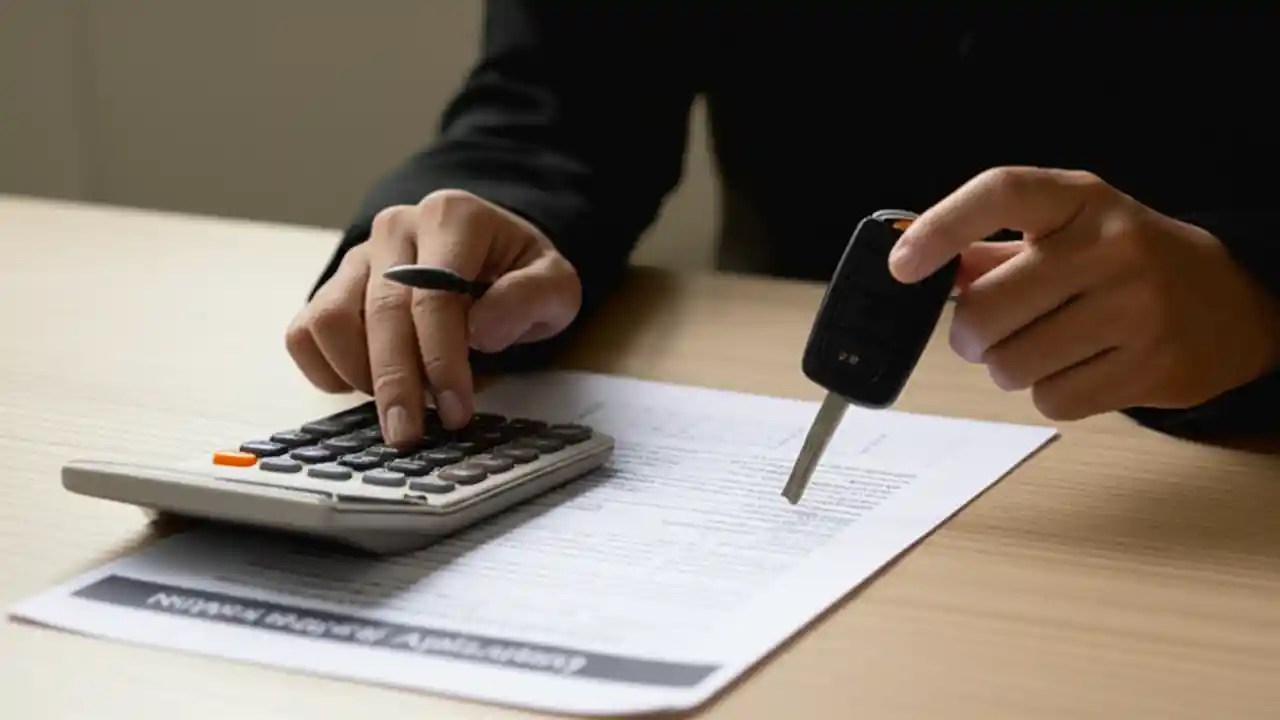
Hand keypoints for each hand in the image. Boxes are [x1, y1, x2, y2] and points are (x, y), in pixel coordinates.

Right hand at [285, 190, 581, 442]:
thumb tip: (480, 330)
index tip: (456, 411)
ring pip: (329, 319)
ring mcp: (358, 256)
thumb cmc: (518, 273)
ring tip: (398, 407)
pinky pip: (306, 331)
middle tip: (409, 434)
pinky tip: (364, 390)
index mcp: (452, 217)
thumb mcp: (553, 282)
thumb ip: (529, 298)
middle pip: (381, 312)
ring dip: (359, 375)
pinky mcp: (334, 286)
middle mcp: (396, 228)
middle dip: (396, 383)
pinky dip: (325, 370)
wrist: (491, 254)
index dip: (442, 359)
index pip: (435, 295)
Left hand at [888, 166, 1279, 420]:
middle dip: (969, 335)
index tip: (901, 265)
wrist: (1229, 303)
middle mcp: (1114, 245)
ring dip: (1008, 367)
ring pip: (1011, 365)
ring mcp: (1140, 307)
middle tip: (984, 333)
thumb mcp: (1066, 231)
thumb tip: (917, 266)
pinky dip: (1048, 393)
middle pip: (986, 309)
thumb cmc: (1124, 263)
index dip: (940, 227)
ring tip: (1043, 346)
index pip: (1000, 193)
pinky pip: (1051, 400)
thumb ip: (990, 249)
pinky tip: (1079, 367)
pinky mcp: (1154, 367)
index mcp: (1082, 199)